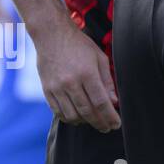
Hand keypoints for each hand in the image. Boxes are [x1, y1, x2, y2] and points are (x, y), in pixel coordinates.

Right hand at [34, 17, 120, 131]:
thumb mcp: (99, 58)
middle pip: (87, 111)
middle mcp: (70, 83)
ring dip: (85, 122)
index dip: (110, 116)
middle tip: (108, 128)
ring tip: (94, 121)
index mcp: (87, 73)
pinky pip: (58, 112)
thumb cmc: (80, 45)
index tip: (116, 124)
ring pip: (72, 115)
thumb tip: (114, 102)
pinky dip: (69, 118)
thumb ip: (107, 81)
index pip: (101, 102)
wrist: (52, 36)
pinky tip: (78, 117)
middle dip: (100, 123)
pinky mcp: (46, 90)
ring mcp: (56, 88)